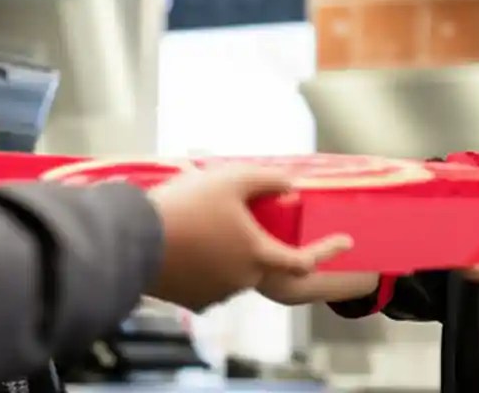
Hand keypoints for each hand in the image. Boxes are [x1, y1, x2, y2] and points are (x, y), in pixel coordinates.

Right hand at [145, 167, 350, 311]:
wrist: (133, 240)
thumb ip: (267, 179)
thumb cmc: (187, 206)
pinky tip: (187, 241)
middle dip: (251, 236)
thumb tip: (292, 184)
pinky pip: (207, 279)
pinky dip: (205, 263)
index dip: (327, 250)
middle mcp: (241, 280)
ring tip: (199, 220)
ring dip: (225, 249)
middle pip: (258, 258)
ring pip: (231, 267)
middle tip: (227, 211)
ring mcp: (215, 294)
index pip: (302, 260)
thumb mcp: (232, 179)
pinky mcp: (192, 300)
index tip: (345, 243)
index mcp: (257, 255)